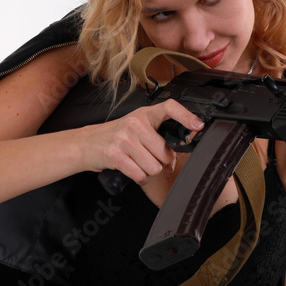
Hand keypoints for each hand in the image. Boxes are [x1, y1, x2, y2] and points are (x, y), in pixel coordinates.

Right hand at [78, 100, 204, 183]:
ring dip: (149, 171)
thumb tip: (174, 160)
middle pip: (165, 152)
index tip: (198, 125)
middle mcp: (136, 123)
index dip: (186, 116)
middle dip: (162, 162)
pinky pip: (140, 174)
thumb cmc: (118, 136)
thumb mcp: (139, 129)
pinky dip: (139, 177)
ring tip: (138, 163)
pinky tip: (132, 169)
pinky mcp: (116, 155)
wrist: (87, 143)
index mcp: (145, 114)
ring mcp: (125, 139)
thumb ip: (159, 139)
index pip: (170, 108)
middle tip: (151, 159)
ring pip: (154, 166)